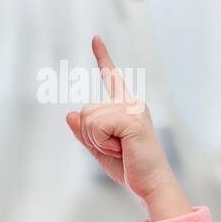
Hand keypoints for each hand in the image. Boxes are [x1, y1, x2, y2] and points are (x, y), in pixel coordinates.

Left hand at [64, 35, 179, 202]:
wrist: (150, 183)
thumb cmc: (129, 167)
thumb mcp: (99, 149)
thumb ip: (84, 132)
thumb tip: (69, 113)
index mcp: (125, 106)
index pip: (111, 77)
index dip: (102, 57)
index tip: (94, 38)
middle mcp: (131, 102)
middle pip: (85, 110)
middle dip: (91, 135)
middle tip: (117, 147)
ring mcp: (133, 108)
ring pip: (88, 118)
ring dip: (97, 140)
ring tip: (121, 147)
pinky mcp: (132, 118)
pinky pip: (96, 126)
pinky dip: (102, 142)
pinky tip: (122, 147)